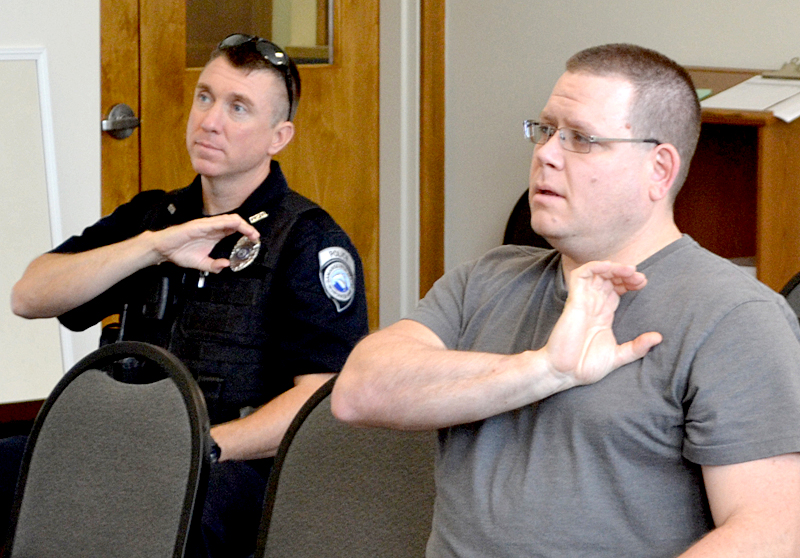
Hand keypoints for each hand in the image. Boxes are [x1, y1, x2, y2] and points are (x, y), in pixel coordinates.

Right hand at [150, 214, 259, 271]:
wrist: (163, 250)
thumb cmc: (180, 253)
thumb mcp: (201, 264)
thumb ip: (214, 266)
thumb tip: (226, 265)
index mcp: (215, 235)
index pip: (234, 229)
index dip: (246, 232)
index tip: (255, 239)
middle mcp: (212, 228)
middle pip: (234, 222)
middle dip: (247, 228)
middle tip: (255, 236)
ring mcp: (205, 226)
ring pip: (227, 219)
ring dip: (241, 224)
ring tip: (249, 231)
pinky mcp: (197, 225)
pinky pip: (214, 222)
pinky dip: (225, 222)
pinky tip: (233, 225)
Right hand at [544, 261, 661, 385]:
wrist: (563, 373)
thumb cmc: (584, 367)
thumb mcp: (618, 357)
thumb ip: (637, 347)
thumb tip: (659, 338)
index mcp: (603, 315)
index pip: (616, 290)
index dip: (629, 283)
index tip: (643, 283)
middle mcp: (593, 306)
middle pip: (608, 279)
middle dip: (625, 274)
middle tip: (639, 277)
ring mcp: (583, 302)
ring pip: (596, 273)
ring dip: (613, 267)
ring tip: (629, 270)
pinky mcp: (574, 301)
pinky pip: (580, 276)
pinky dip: (594, 267)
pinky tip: (610, 267)